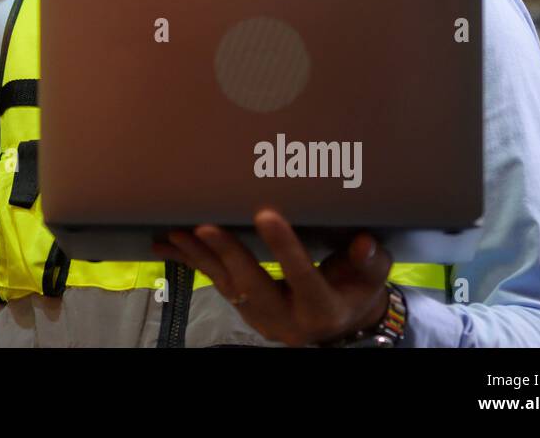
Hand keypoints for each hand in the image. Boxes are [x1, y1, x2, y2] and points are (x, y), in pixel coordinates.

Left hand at [153, 208, 391, 346]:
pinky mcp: (242, 306)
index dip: (285, 249)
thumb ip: (370, 262)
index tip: (267, 215)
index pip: (303, 277)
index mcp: (321, 309)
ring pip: (225, 285)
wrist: (340, 324)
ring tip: (176, 233)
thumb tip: (364, 243)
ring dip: (199, 257)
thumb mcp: (371, 280)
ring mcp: (259, 316)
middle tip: (205, 227)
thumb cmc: (357, 292)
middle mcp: (285, 319)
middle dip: (228, 255)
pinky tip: (168, 244)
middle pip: (253, 286)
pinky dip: (191, 261)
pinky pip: (214, 282)